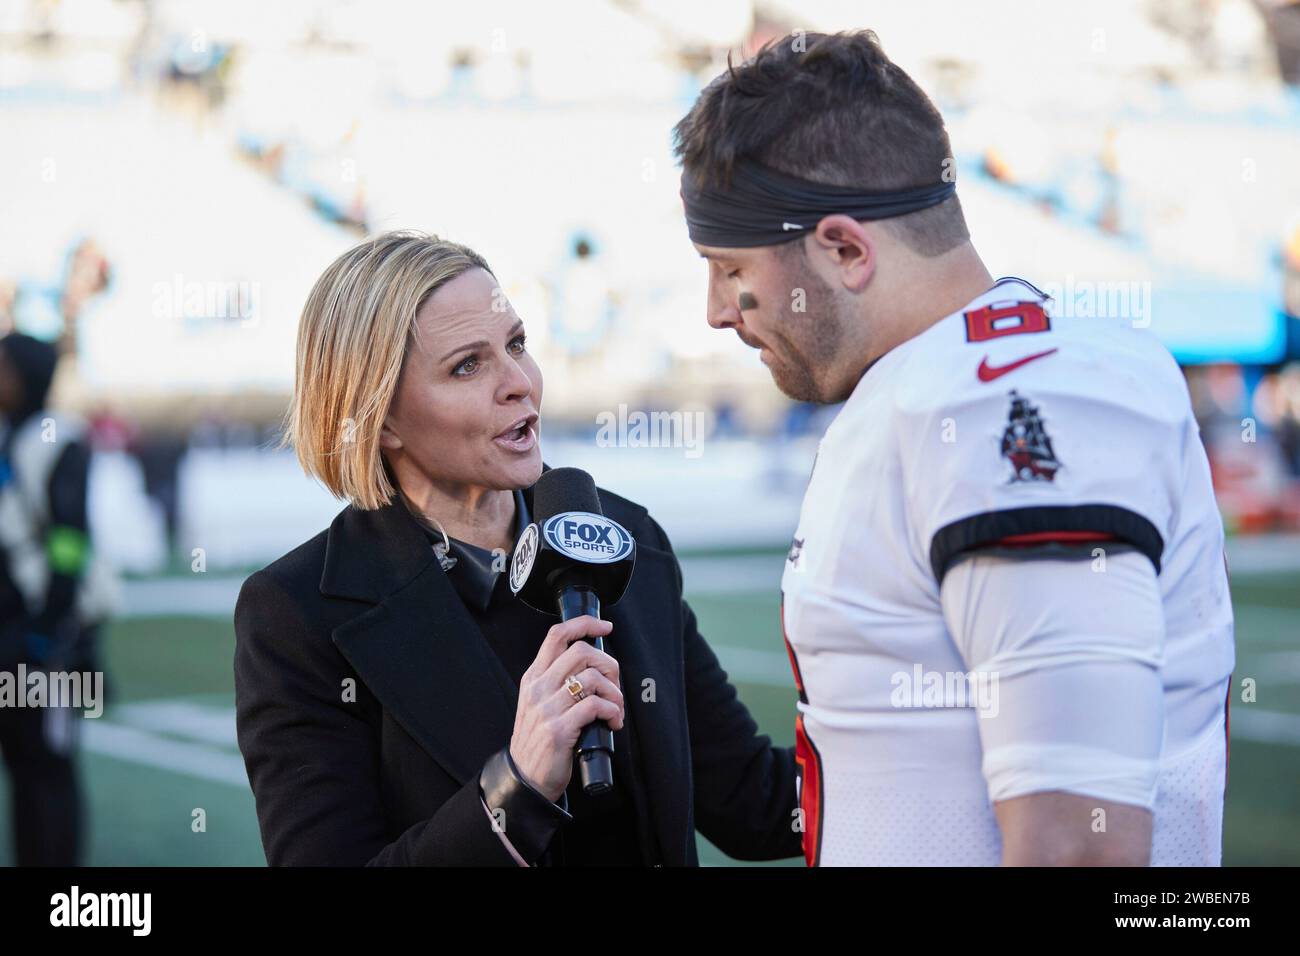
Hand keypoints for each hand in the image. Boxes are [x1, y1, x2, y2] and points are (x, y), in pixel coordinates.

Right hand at [509, 616, 623, 802]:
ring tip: (615, 708)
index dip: (584, 624)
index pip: (557, 636)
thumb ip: (558, 681)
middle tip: (615, 685)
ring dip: (615, 693)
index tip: (605, 627)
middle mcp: (538, 688)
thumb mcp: (539, 703)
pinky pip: (595, 706)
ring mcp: (547, 709)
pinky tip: (612, 722)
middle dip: (609, 664)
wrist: (526, 778)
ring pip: (592, 678)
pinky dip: (612, 711)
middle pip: (581, 652)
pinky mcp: (559, 730)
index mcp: (534, 677)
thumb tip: (595, 665)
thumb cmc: (539, 740)